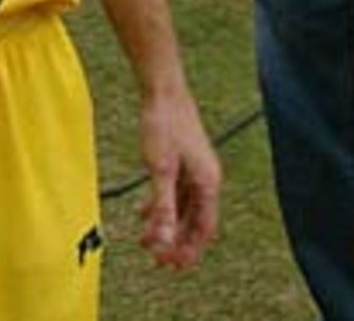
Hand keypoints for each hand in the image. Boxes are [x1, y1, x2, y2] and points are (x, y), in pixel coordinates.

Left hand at [138, 85, 221, 269]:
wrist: (163, 88)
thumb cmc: (163, 123)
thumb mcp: (160, 169)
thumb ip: (162, 207)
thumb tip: (162, 241)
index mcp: (208, 183)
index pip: (204, 229)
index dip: (189, 250)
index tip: (171, 265)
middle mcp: (206, 178)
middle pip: (195, 221)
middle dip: (177, 242)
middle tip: (159, 261)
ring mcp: (196, 169)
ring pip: (185, 208)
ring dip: (168, 225)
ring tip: (148, 242)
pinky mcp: (184, 160)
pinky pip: (177, 193)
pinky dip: (163, 206)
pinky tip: (144, 213)